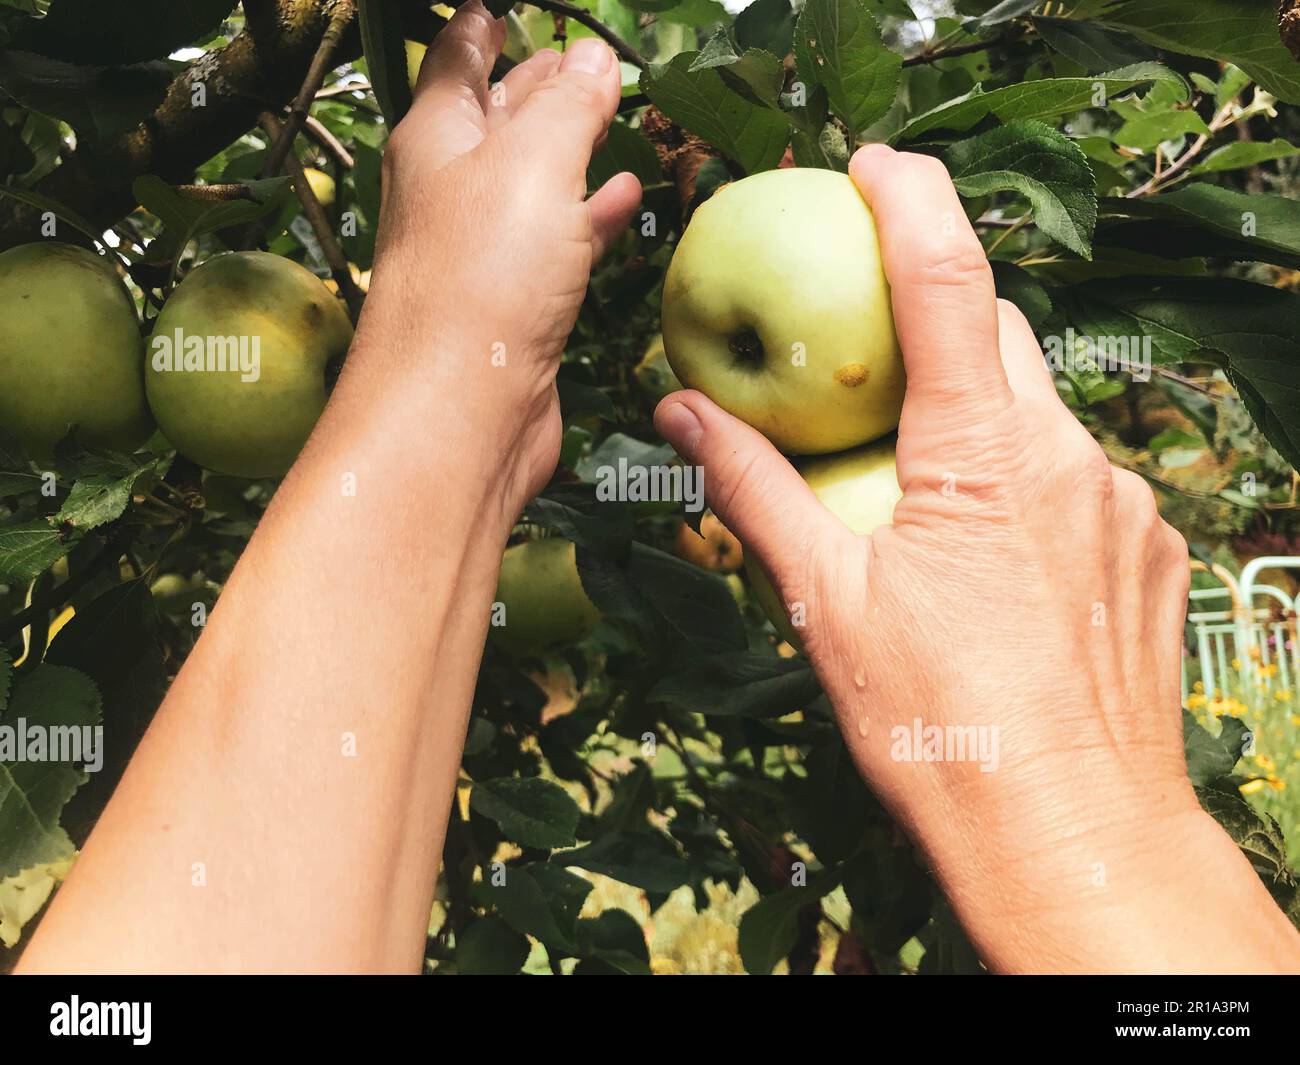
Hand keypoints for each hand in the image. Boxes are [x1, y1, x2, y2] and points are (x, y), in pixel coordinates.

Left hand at [346, 2, 640, 505]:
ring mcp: (484, 252)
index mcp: (436, 141)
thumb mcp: (532, 166)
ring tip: (610, 113)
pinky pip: (560, 241)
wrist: (461, 413)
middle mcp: (452, 193)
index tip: (493, 9)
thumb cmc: (478, 282)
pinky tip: (624, 197)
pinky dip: (593, 215)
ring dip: (568, 149)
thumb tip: (596, 59)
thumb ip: (569, 107)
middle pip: (496, 118)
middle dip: (534, 83)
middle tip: (577, 57)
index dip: (479, 29)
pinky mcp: (518, 305)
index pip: (455, 61)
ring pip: (531, 181)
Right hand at [655, 143, 1299, 971]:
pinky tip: (991, 552)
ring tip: (921, 476)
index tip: (871, 164)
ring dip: (978, 409)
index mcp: (982, 454)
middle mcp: (1069, 457)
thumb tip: (684, 413)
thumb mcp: (827, 603)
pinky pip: (1080, 475)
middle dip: (937, 307)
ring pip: (1041, 408)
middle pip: (999, 332)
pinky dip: (1027, 476)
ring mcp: (1122, 503)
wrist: (1070, 833)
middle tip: (872, 336)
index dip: (910, 199)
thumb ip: (754, 490)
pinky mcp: (1148, 547)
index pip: (947, 278)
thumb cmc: (940, 725)